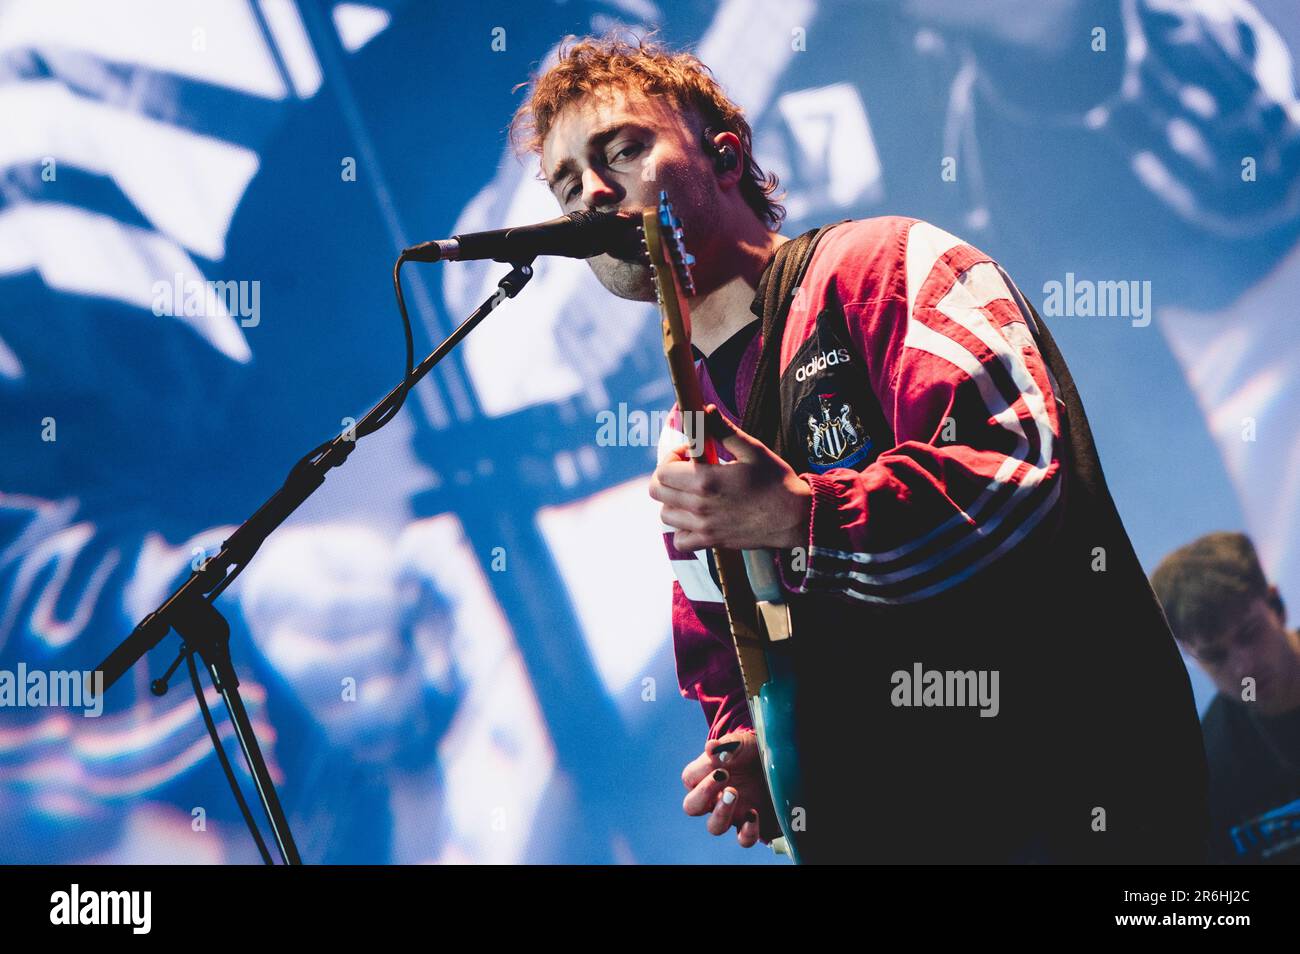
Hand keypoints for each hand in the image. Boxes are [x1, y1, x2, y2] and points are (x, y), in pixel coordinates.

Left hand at [650, 404, 811, 551]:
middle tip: (687, 471)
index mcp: (706, 479)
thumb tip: (704, 410)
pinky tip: (695, 518)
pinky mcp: (712, 541)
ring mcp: (704, 526)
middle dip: (667, 477)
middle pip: (657, 492)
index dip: (671, 457)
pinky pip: (680, 541)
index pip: (663, 470)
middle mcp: (700, 505)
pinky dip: (681, 530)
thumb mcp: (752, 449)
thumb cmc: (776, 480)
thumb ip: (723, 430)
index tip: (690, 454)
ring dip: (672, 501)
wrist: (796, 516)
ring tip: (692, 492)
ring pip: (665, 515)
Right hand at [681, 730, 779, 847]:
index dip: (701, 771)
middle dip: (704, 793)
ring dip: (721, 813)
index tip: (719, 761)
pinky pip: (744, 838)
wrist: (777, 762)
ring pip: (714, 827)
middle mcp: (714, 799)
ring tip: (734, 793)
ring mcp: (732, 814)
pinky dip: (748, 832)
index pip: (690, 778)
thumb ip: (727, 746)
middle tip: (722, 777)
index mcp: (706, 776)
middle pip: (692, 806)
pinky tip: (754, 814)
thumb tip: (711, 748)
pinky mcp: (751, 825)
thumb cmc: (751, 750)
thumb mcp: (742, 743)